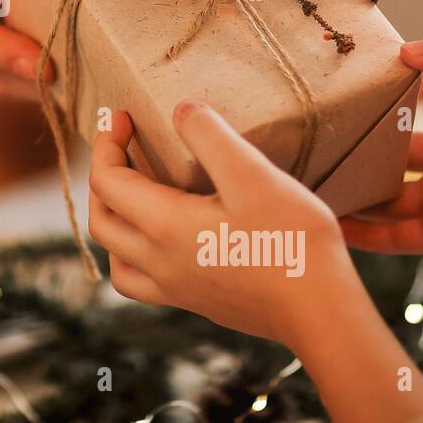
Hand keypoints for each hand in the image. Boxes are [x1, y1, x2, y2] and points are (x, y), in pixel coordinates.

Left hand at [89, 104, 422, 422]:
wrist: (321, 312)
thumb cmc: (291, 241)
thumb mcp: (253, 174)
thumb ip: (211, 136)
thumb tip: (181, 110)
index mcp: (163, 226)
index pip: (106, 182)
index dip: (107, 144)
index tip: (122, 117)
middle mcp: (159, 262)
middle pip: (101, 221)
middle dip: (101, 179)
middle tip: (122, 148)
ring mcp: (176, 289)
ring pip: (117, 260)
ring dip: (114, 223)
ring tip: (134, 196)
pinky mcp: (198, 303)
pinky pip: (143, 283)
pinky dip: (136, 257)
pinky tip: (165, 241)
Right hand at [340, 26, 422, 303]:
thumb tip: (405, 52)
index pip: (416, 93)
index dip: (385, 85)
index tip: (345, 78)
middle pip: (389, 148)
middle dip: (356, 143)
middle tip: (314, 134)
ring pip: (383, 193)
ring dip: (352, 189)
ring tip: (309, 179)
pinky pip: (392, 236)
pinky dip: (361, 233)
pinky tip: (330, 222)